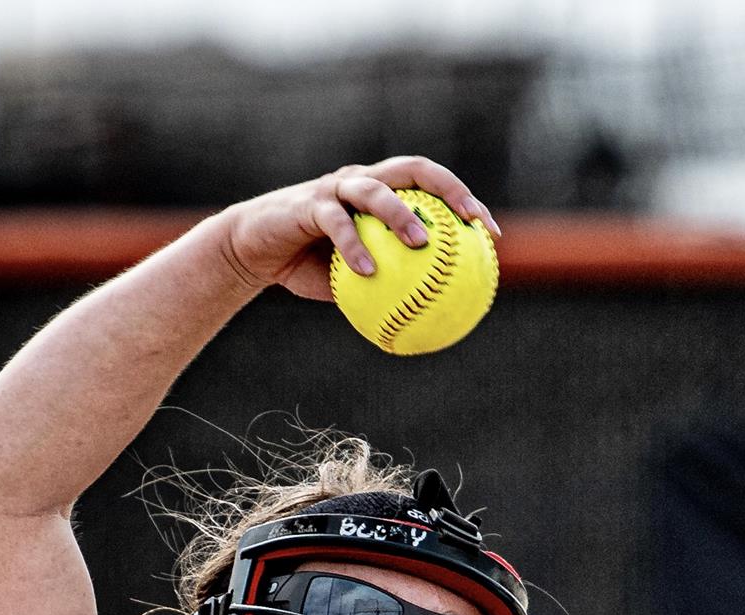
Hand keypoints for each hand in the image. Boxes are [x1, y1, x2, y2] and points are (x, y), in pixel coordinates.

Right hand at [212, 156, 500, 302]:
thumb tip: (439, 317)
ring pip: (373, 188)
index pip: (430, 185)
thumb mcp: (360, 282)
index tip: (491, 232)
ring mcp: (333, 189)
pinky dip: (354, 246)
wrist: (253, 252)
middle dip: (447, 188)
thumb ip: (395, 287)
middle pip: (412, 168)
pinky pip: (335, 223)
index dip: (464, 200)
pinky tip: (369, 272)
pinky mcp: (307, 205)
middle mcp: (361, 181)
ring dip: (400, 213)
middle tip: (469, 220)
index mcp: (380, 192)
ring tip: (420, 242)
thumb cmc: (313, 268)